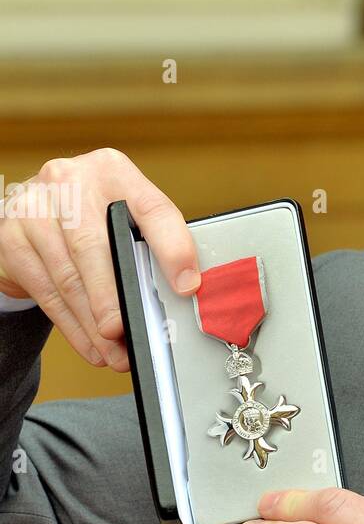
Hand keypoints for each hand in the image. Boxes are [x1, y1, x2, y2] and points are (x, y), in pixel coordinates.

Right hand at [0, 147, 200, 370]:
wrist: (33, 213)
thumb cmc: (91, 218)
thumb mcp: (122, 216)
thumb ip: (149, 245)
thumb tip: (178, 296)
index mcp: (113, 171)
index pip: (151, 208)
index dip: (173, 248)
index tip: (186, 286)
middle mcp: (70, 181)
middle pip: (95, 246)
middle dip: (113, 297)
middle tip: (126, 332)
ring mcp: (35, 207)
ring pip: (68, 276)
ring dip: (94, 323)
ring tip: (115, 353)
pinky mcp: (12, 238)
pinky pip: (46, 291)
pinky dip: (73, 326)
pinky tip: (92, 346)